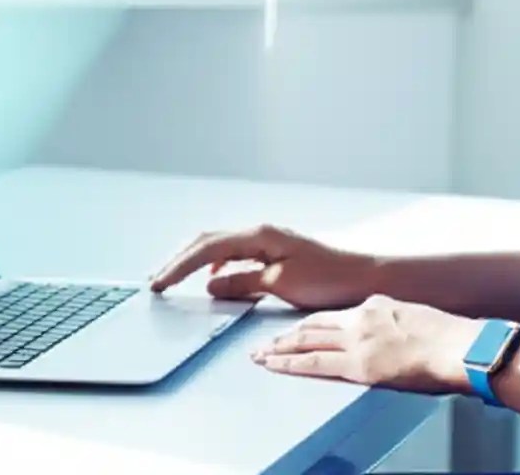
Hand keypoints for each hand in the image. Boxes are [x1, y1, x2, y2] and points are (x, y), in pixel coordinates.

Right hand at [149, 224, 378, 309]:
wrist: (364, 277)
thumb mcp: (282, 283)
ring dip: (194, 263)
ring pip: (219, 248)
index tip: (160, 283)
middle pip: (207, 242)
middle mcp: (260, 234)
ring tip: (173, 279)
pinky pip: (234, 257)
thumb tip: (211, 286)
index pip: (207, 249)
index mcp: (259, 236)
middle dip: (179, 260)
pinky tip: (212, 281)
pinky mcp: (273, 254)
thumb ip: (243, 282)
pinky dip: (215, 267)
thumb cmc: (330, 279)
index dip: (179, 266)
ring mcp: (266, 242)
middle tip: (155, 281)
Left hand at [251, 294, 482, 394]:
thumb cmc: (449, 337)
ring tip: (261, 354)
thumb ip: (394, 321)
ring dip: (280, 348)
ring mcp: (356, 341)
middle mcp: (360, 318)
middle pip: (313, 324)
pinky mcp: (357, 364)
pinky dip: (290, 364)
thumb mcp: (415, 317)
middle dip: (287, 334)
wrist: (459, 346)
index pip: (335, 315)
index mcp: (375, 306)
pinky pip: (314, 364)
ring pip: (306, 341)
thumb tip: (390, 332)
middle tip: (267, 340)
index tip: (299, 328)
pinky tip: (275, 365)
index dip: (312, 323)